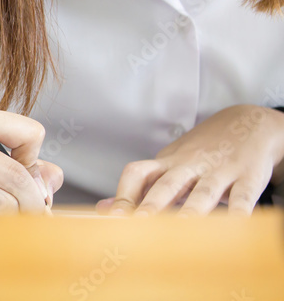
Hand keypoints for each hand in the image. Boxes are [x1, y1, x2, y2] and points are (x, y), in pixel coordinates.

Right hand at [0, 103, 62, 213]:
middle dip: (35, 201)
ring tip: (13, 214)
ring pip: (3, 207)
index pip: (30, 134)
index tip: (21, 162)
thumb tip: (53, 180)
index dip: (34, 155)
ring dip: (16, 216)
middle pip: (18, 179)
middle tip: (37, 209)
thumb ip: (20, 152)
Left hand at [102, 105, 283, 216]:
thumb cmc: (200, 152)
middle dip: (154, 203)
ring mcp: (219, 169)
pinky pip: (243, 196)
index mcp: (167, 162)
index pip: (138, 173)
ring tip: (182, 228)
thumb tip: (104, 209)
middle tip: (141, 223)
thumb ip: (139, 188)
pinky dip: (238, 211)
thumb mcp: (169, 163)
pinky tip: (234, 226)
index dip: (125, 193)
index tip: (114, 216)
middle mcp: (190, 165)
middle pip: (168, 184)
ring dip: (192, 209)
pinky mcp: (248, 177)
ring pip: (204, 191)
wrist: (248, 123)